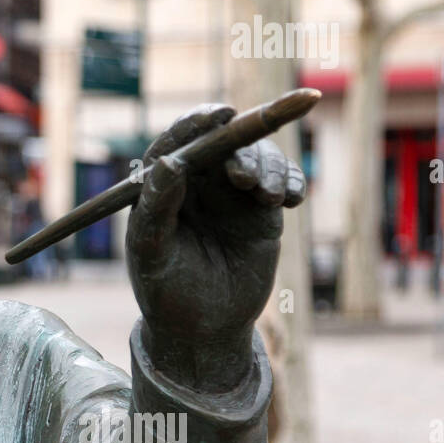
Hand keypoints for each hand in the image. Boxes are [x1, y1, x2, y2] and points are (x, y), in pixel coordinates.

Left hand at [126, 104, 304, 392]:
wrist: (202, 328)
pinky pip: (282, 180)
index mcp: (162, 183)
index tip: (218, 114)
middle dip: (241, 147)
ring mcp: (232, 193)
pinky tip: (291, 200)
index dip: (198, 122)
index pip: (179, 140)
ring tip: (270, 197)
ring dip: (269, 166)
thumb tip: (169, 163)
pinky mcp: (262, 211)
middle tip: (244, 177)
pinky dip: (291, 181)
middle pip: (224, 140)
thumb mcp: (151, 252)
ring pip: (258, 156)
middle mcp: (198, 181)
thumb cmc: (165, 290)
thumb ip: (156, 208)